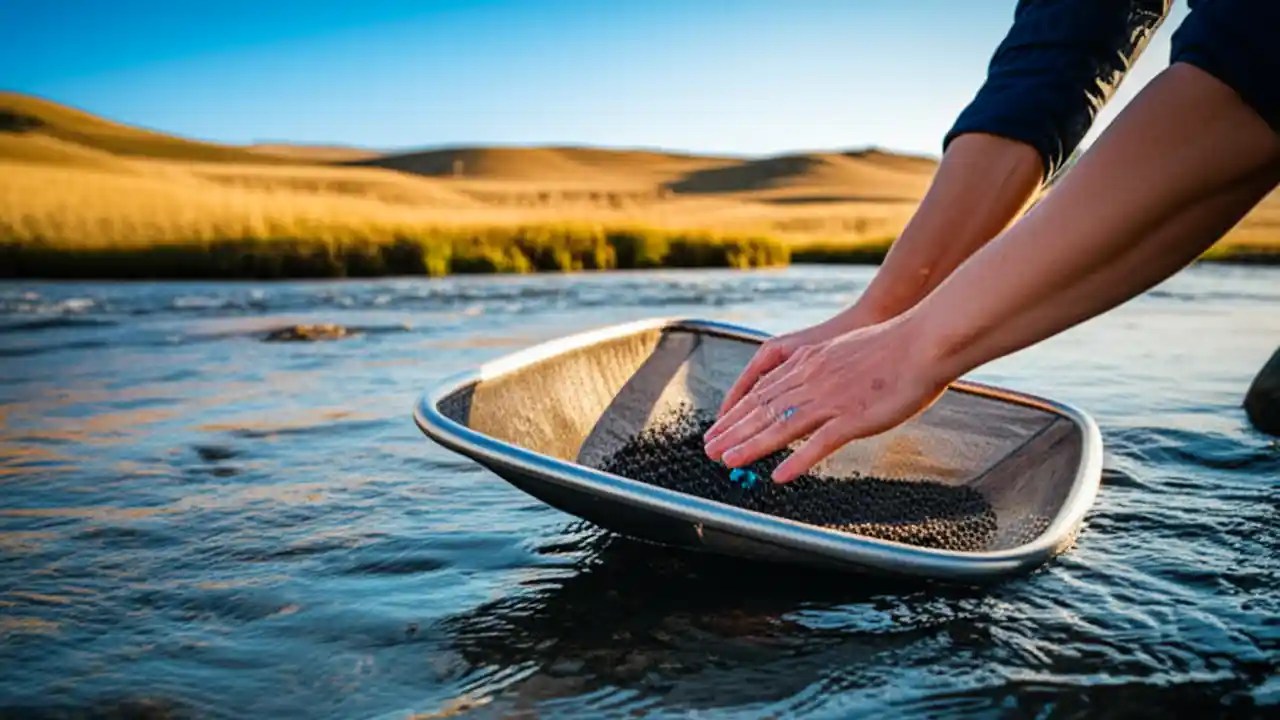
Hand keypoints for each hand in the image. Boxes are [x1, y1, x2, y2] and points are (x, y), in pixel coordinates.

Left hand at [703, 315, 949, 483]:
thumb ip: (824, 369)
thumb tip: (813, 384)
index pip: (762, 390)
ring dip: (751, 446)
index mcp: (810, 362)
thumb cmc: (894, 347)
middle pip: (763, 409)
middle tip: (709, 449)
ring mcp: (832, 399)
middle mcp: (813, 379)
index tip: (718, 427)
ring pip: (781, 425)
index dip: (736, 412)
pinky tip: (779, 475)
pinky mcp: (854, 417)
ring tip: (727, 461)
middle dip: (732, 431)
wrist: (924, 340)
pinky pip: (820, 443)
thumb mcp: (844, 352)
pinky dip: (798, 460)